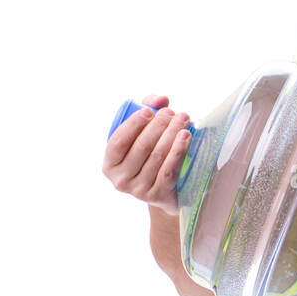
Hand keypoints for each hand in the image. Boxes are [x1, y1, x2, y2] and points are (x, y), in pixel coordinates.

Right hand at [102, 93, 190, 215]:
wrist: (164, 190)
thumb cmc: (150, 155)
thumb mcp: (143, 133)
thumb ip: (148, 109)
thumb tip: (160, 100)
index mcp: (110, 163)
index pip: (118, 141)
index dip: (133, 124)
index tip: (150, 111)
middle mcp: (120, 179)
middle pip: (141, 147)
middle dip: (159, 125)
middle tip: (173, 113)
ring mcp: (138, 190)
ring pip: (157, 156)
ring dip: (172, 134)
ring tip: (183, 119)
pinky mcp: (157, 195)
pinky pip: (169, 169)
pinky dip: (178, 150)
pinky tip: (186, 136)